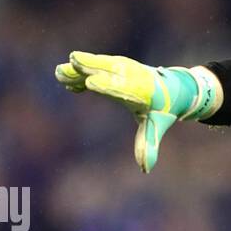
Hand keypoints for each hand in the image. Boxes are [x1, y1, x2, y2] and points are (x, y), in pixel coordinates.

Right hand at [55, 52, 217, 172]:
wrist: (170, 88)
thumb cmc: (161, 110)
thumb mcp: (155, 125)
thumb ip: (147, 144)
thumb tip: (145, 169)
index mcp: (144, 92)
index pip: (124, 88)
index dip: (107, 85)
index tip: (91, 84)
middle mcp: (132, 76)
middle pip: (110, 71)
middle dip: (92, 66)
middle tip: (73, 62)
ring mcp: (122, 68)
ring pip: (101, 65)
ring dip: (81, 66)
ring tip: (60, 71)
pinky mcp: (113, 66)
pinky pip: (96, 67)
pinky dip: (80, 72)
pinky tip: (62, 77)